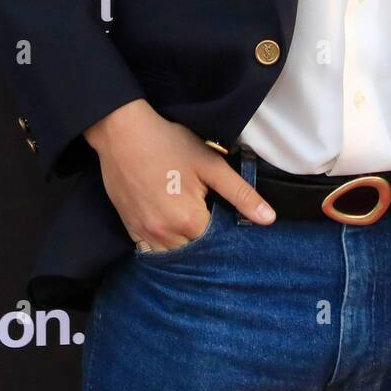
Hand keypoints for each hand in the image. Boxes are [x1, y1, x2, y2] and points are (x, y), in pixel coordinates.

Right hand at [83, 100, 275, 249]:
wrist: (122, 133)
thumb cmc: (169, 143)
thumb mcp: (210, 164)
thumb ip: (240, 194)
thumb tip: (268, 219)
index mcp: (189, 221)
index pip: (217, 246)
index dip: (227, 236)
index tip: (229, 222)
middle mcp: (165, 235)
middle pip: (194, 255)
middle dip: (207, 247)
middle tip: (212, 222)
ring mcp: (144, 234)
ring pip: (172, 257)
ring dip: (185, 250)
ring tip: (194, 229)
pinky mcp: (130, 228)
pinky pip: (150, 251)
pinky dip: (164, 246)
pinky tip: (172, 230)